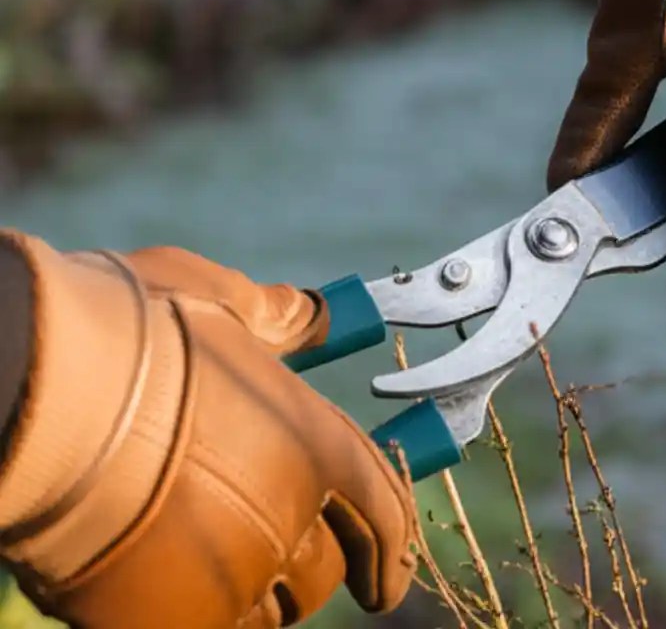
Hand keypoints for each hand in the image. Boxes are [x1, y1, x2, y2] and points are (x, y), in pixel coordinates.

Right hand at [0, 230, 415, 628]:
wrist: (31, 387)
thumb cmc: (122, 330)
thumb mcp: (216, 301)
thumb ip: (279, 319)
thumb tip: (321, 315)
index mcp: (315, 445)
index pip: (384, 513)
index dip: (396, 551)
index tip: (391, 581)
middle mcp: (286, 517)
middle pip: (324, 569)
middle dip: (313, 561)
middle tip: (278, 544)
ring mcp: (225, 574)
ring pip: (270, 609)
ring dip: (261, 592)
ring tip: (221, 562)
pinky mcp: (162, 617)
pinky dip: (203, 613)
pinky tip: (176, 588)